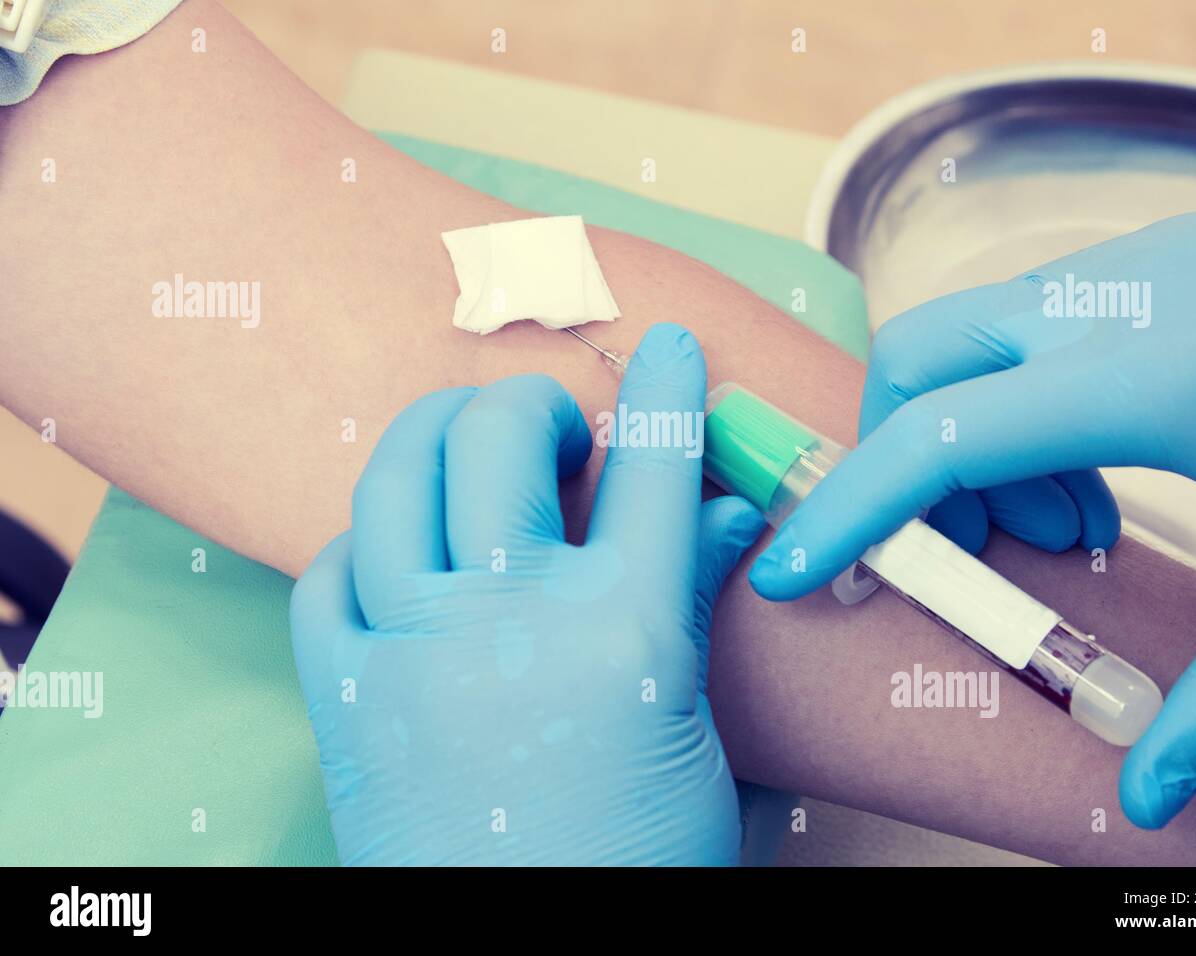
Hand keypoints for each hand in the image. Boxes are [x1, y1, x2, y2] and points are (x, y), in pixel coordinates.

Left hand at [291, 324, 764, 864]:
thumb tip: (720, 511)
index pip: (650, 464)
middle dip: (534, 400)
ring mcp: (412, 648)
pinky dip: (365, 539)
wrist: (524, 950)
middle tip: (558, 426)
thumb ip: (692, 602)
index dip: (662, 387)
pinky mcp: (345, 694)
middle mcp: (508, 616)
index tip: (663, 344)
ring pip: (398, 478)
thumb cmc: (634, 858)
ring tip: (469, 446)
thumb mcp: (692, 730)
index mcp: (621, 626)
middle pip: (502, 436)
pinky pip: (328, 571)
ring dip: (439, 434)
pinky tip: (398, 549)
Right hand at [749, 206, 1195, 827]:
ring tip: (1074, 518)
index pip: (935, 439)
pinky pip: (1027, 330)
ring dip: (973, 439)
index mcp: (1147, 375)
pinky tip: (1107, 467)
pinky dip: (1023, 407)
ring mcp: (1130, 267)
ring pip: (968, 344)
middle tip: (984, 546)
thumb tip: (1143, 792)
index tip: (792, 572)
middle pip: (917, 361)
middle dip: (900, 459)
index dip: (848, 510)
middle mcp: (1114, 300)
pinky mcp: (1151, 262)